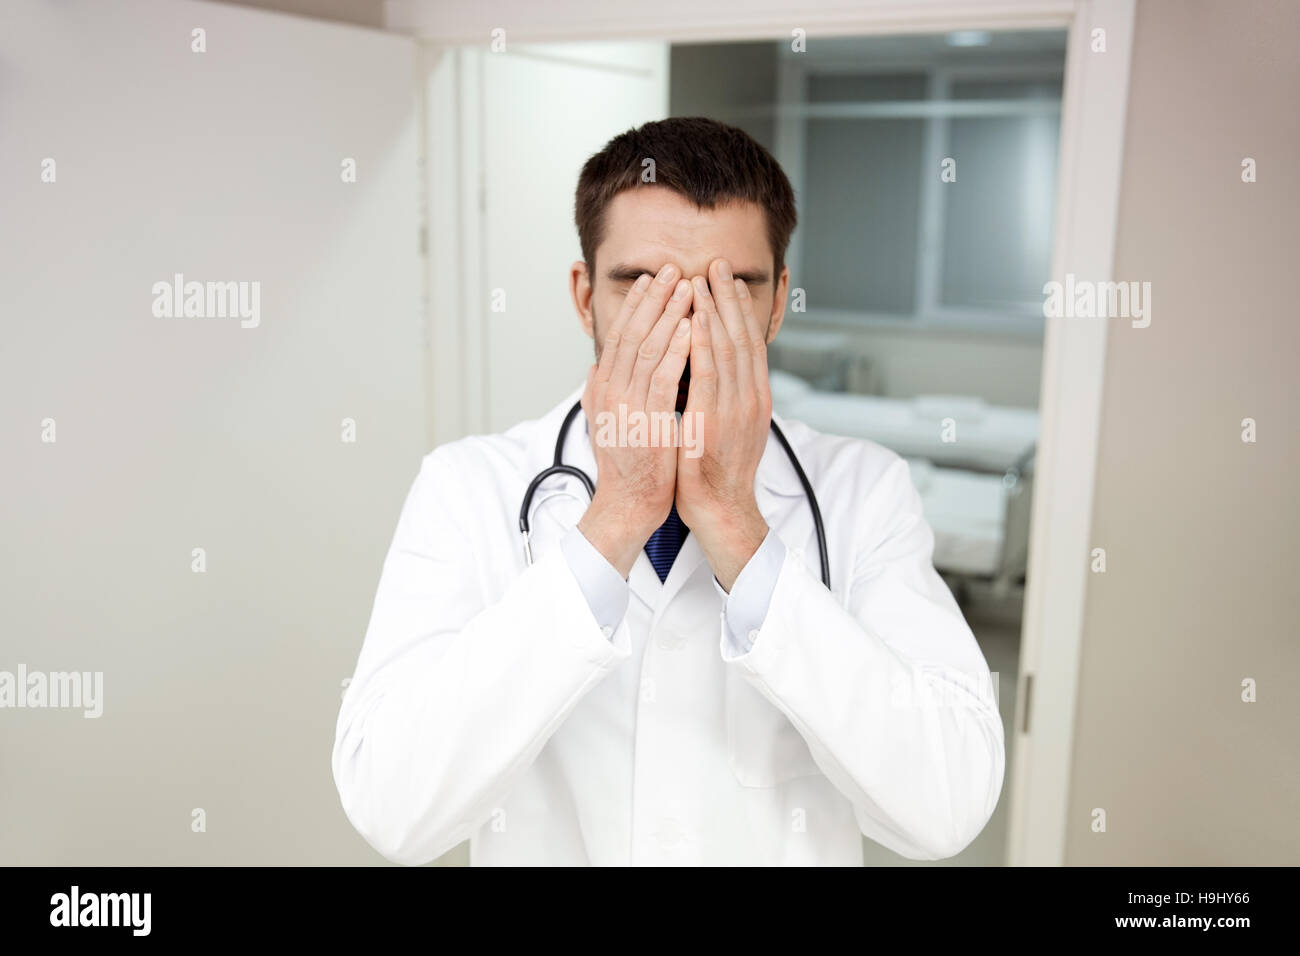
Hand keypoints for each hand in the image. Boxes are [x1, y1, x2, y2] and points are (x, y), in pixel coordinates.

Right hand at [578, 263, 693, 576]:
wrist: (629, 504)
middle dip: (654, 298)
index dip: (636, 305)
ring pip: (648, 348)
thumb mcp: (606, 422)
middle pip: (632, 333)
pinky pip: (664, 377)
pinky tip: (691, 327)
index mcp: (602, 389)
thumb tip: (597, 368)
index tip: (652, 280)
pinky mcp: (647, 422)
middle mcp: (610, 392)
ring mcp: (627, 406)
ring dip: (669, 314)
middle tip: (672, 269)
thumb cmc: (628, 466)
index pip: (618, 336)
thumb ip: (602, 393)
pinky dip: (677, 349)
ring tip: (687, 287)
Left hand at [675, 258, 771, 589]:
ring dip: (715, 310)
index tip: (726, 280)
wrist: (721, 511)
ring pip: (728, 348)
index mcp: (754, 398)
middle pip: (742, 337)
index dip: (738, 308)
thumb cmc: (716, 473)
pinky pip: (709, 375)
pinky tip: (697, 320)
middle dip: (728, 298)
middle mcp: (750, 398)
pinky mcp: (714, 422)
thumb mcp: (727, 426)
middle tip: (717, 264)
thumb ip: (723, 395)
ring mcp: (735, 410)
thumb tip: (712, 368)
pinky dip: (704, 344)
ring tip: (704, 279)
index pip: (748, 343)